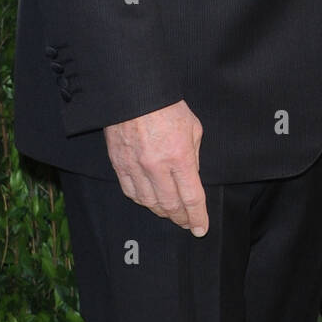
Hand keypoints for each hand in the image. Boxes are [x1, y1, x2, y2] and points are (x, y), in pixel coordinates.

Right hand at [103, 99, 208, 234]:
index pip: (191, 197)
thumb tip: (191, 178)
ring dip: (162, 212)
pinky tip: (150, 201)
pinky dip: (142, 201)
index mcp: (179, 156)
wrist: (134, 92)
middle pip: (170, 205)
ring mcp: (135, 167)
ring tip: (171, 214)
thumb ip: (193, 156)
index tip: (201, 228)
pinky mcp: (119, 165)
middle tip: (188, 224)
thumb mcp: (193, 128)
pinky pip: (131, 193)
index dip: (198, 217)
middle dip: (181, 218)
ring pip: (149, 203)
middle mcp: (156, 167)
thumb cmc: (167, 106)